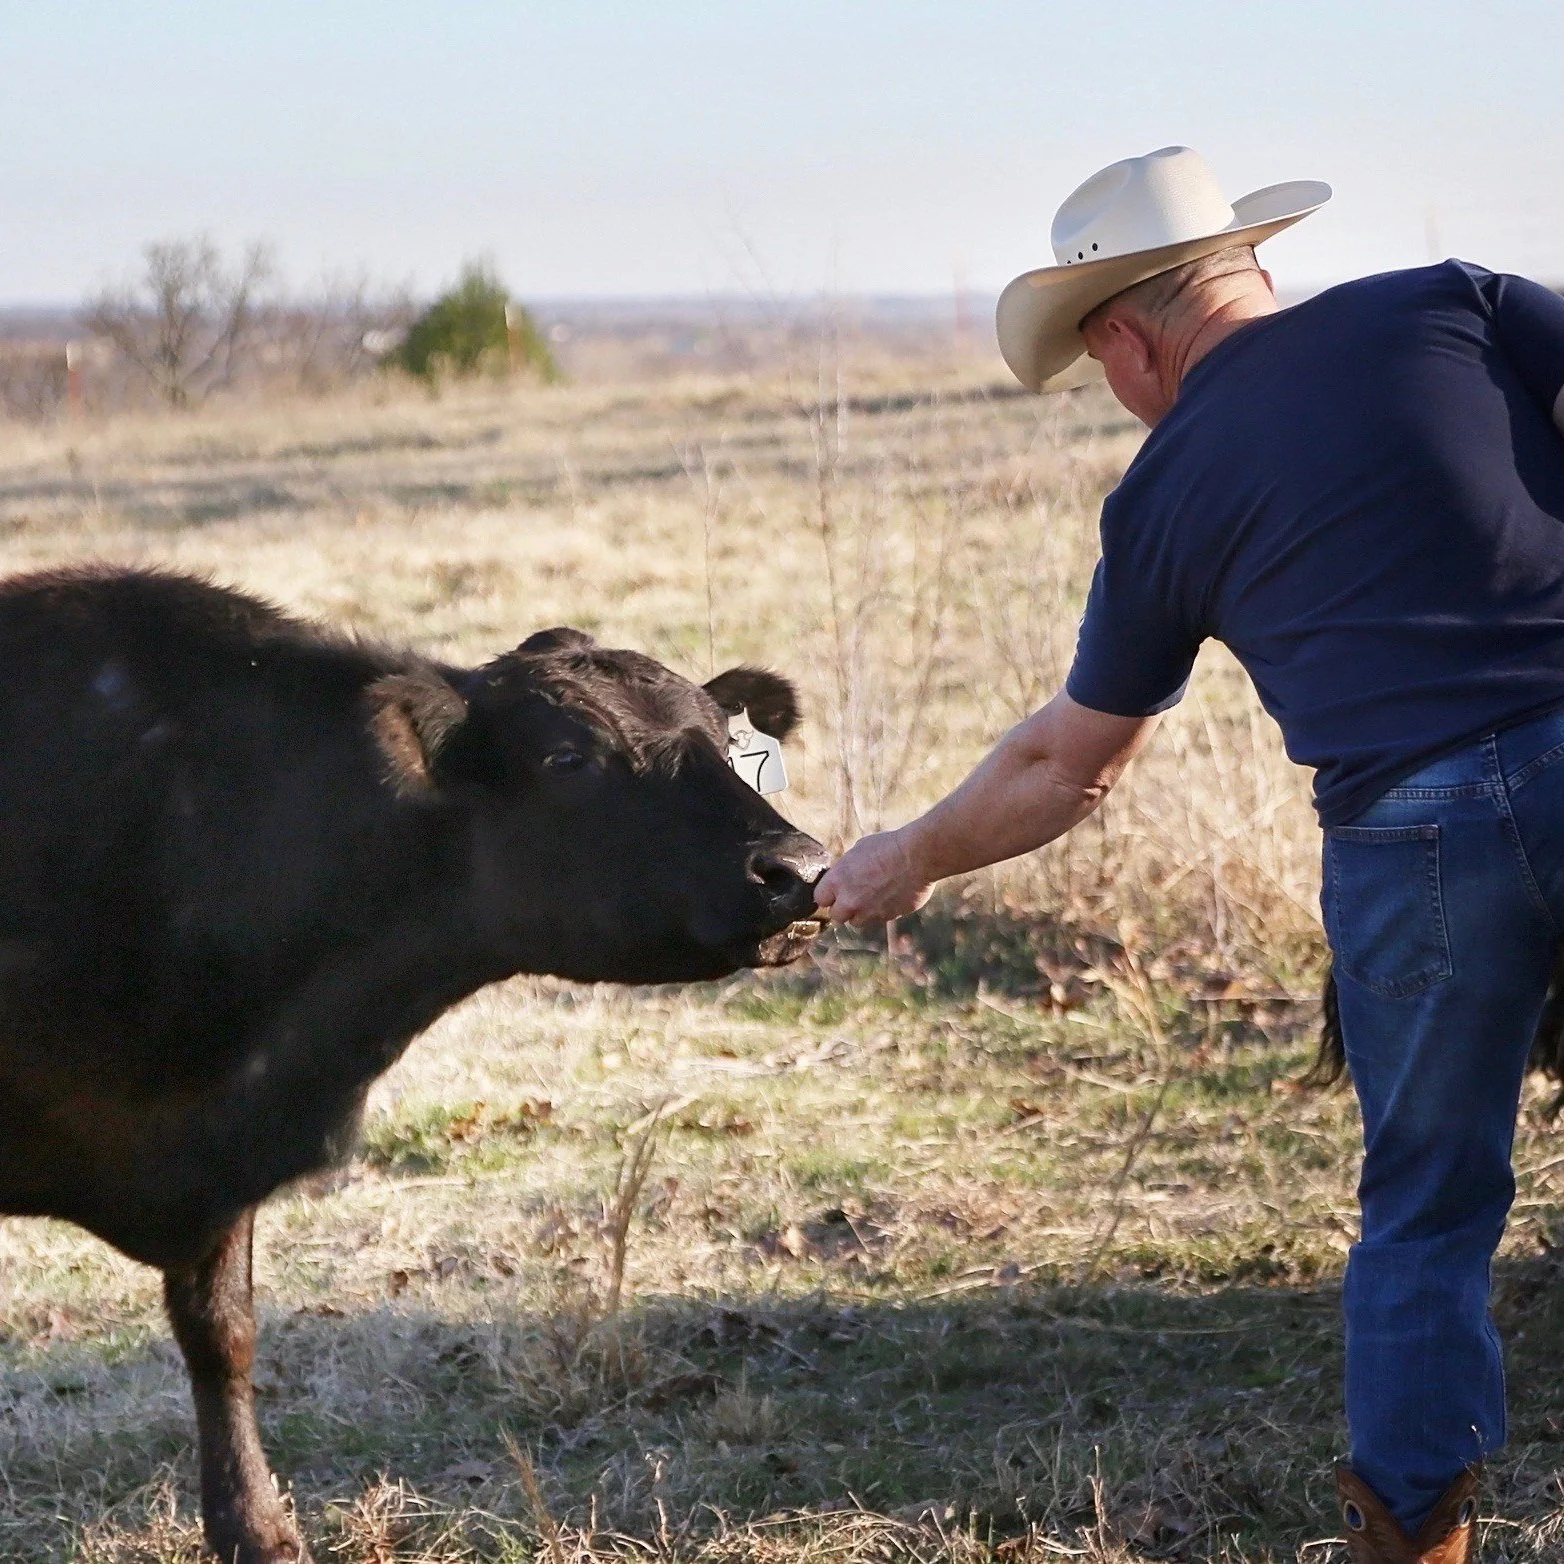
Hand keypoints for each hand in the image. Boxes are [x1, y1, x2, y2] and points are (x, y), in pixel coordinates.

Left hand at [813, 828, 933, 926]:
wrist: (918, 857)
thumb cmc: (888, 846)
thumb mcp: (859, 850)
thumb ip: (846, 869)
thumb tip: (843, 877)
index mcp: (837, 880)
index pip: (820, 899)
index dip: (828, 895)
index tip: (834, 892)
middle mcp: (850, 900)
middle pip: (837, 916)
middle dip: (844, 907)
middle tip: (854, 895)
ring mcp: (868, 912)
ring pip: (857, 922)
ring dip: (862, 913)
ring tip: (874, 896)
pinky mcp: (887, 918)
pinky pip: (878, 920)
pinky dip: (880, 912)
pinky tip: (889, 896)